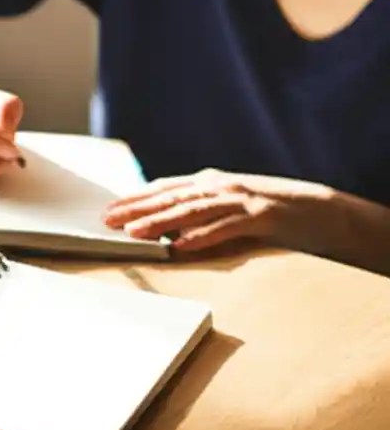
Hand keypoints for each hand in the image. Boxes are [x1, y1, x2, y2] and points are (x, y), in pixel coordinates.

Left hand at [102, 169, 337, 253]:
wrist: (321, 211)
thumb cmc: (268, 214)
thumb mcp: (227, 210)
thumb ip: (198, 215)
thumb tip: (164, 230)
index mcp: (211, 184)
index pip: (165, 189)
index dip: (135, 199)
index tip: (107, 211)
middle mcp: (222, 187)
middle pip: (172, 197)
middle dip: (137, 209)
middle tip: (108, 220)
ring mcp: (242, 200)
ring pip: (193, 210)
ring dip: (161, 221)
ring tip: (134, 232)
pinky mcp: (261, 217)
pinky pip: (226, 227)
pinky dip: (201, 236)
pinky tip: (179, 245)